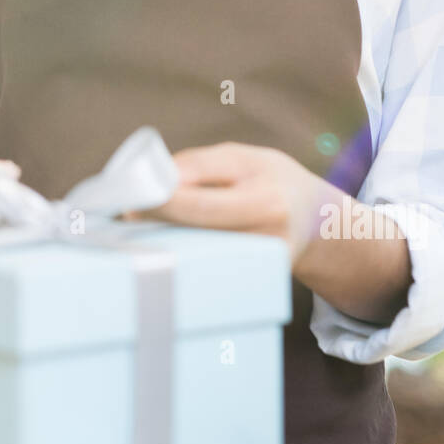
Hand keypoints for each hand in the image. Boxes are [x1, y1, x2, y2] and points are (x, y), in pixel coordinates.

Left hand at [134, 141, 326, 269]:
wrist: (316, 223)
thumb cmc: (272, 180)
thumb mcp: (244, 158)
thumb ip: (199, 165)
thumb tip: (155, 181)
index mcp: (267, 202)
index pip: (202, 205)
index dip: (162, 201)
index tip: (131, 193)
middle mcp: (266, 241)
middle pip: (193, 234)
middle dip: (155, 219)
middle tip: (127, 208)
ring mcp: (258, 269)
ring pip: (195, 254)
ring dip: (162, 238)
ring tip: (142, 221)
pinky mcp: (249, 285)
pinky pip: (204, 267)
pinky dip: (181, 253)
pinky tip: (165, 242)